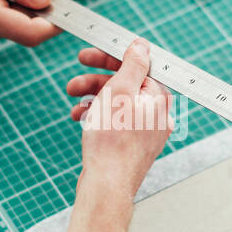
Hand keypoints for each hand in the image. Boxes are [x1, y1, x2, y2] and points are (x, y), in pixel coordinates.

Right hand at [66, 39, 172, 199]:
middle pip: (125, 84)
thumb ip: (132, 64)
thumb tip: (142, 45)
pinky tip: (80, 118)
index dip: (109, 58)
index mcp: (159, 98)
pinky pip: (116, 121)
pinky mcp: (133, 144)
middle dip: (95, 81)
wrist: (107, 186)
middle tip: (72, 83)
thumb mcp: (119, 91)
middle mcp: (157, 114)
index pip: (137, 66)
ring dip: (93, 98)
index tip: (88, 56)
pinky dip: (98, 116)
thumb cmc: (112, 142)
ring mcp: (146, 131)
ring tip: (72, 101)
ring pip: (118, 103)